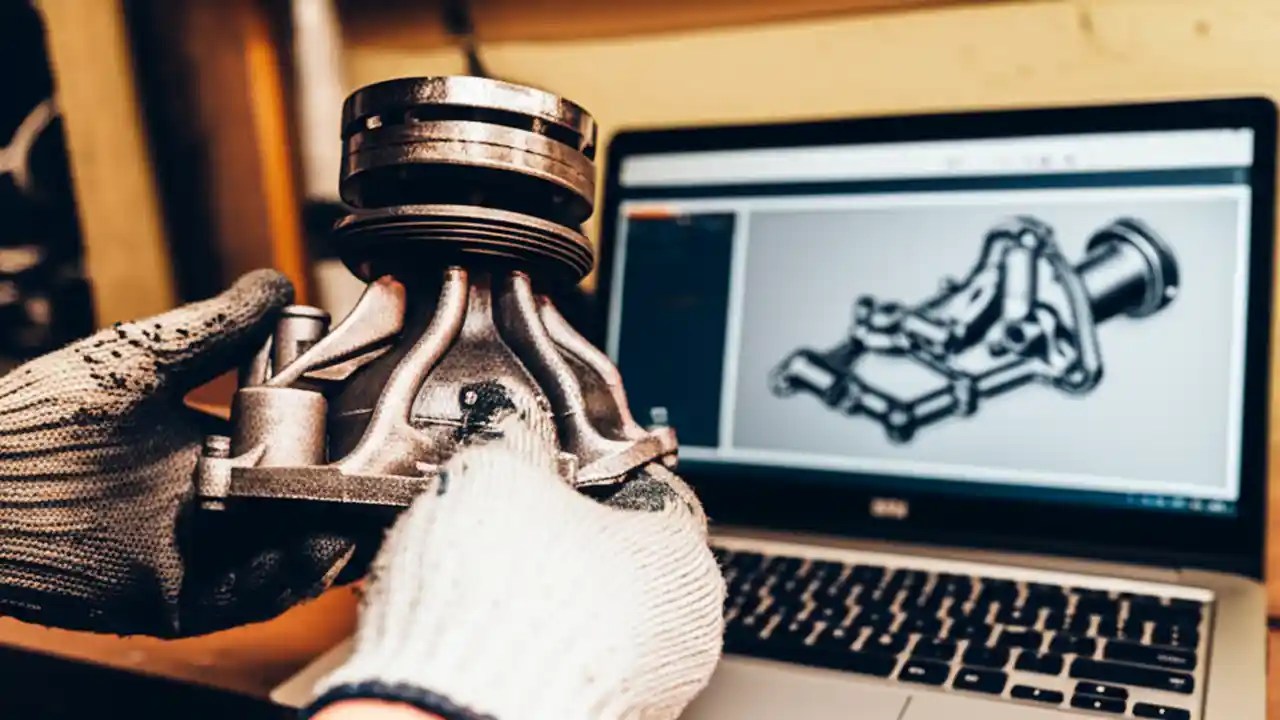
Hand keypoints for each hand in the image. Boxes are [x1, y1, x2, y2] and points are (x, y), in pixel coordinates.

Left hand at [0, 270, 353, 636]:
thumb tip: (278, 282)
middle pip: (298, 511)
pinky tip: (312, 553)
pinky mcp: (170, 599)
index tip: (374, 426)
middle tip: (391, 483)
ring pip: (281, 560)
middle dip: (347, 502)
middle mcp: (206, 507)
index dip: (336, 446)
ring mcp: (192, 556)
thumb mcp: (147, 359)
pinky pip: (240, 600)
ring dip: (328, 544)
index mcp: (207, 452)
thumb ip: (217, 326)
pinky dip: (281, 581)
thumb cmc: (42, 413)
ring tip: (364, 519)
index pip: (292, 455)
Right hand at [305, 409, 724, 719]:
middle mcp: (683, 626)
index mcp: (680, 553)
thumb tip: (509, 414)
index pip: (649, 484)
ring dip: (551, 590)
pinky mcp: (603, 718)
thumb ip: (515, 435)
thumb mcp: (495, 474)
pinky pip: (573, 661)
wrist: (458, 717)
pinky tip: (488, 632)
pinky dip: (538, 643)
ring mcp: (648, 684)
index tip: (553, 465)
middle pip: (624, 550)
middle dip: (564, 532)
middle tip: (505, 522)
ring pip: (598, 610)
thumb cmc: (494, 608)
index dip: (590, 466)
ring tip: (486, 580)